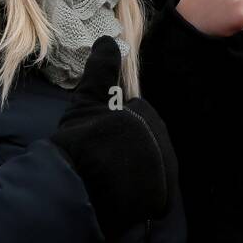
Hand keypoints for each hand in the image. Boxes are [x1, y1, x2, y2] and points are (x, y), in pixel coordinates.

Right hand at [51, 37, 177, 237]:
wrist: (78, 189)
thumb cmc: (82, 141)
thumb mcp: (89, 100)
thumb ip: (102, 69)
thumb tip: (109, 40)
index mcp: (151, 119)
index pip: (138, 118)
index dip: (115, 126)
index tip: (98, 137)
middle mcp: (165, 146)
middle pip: (146, 144)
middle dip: (126, 149)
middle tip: (99, 158)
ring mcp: (164, 175)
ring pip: (148, 169)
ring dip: (131, 172)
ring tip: (105, 177)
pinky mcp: (158, 201)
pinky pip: (151, 194)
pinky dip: (136, 194)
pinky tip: (116, 194)